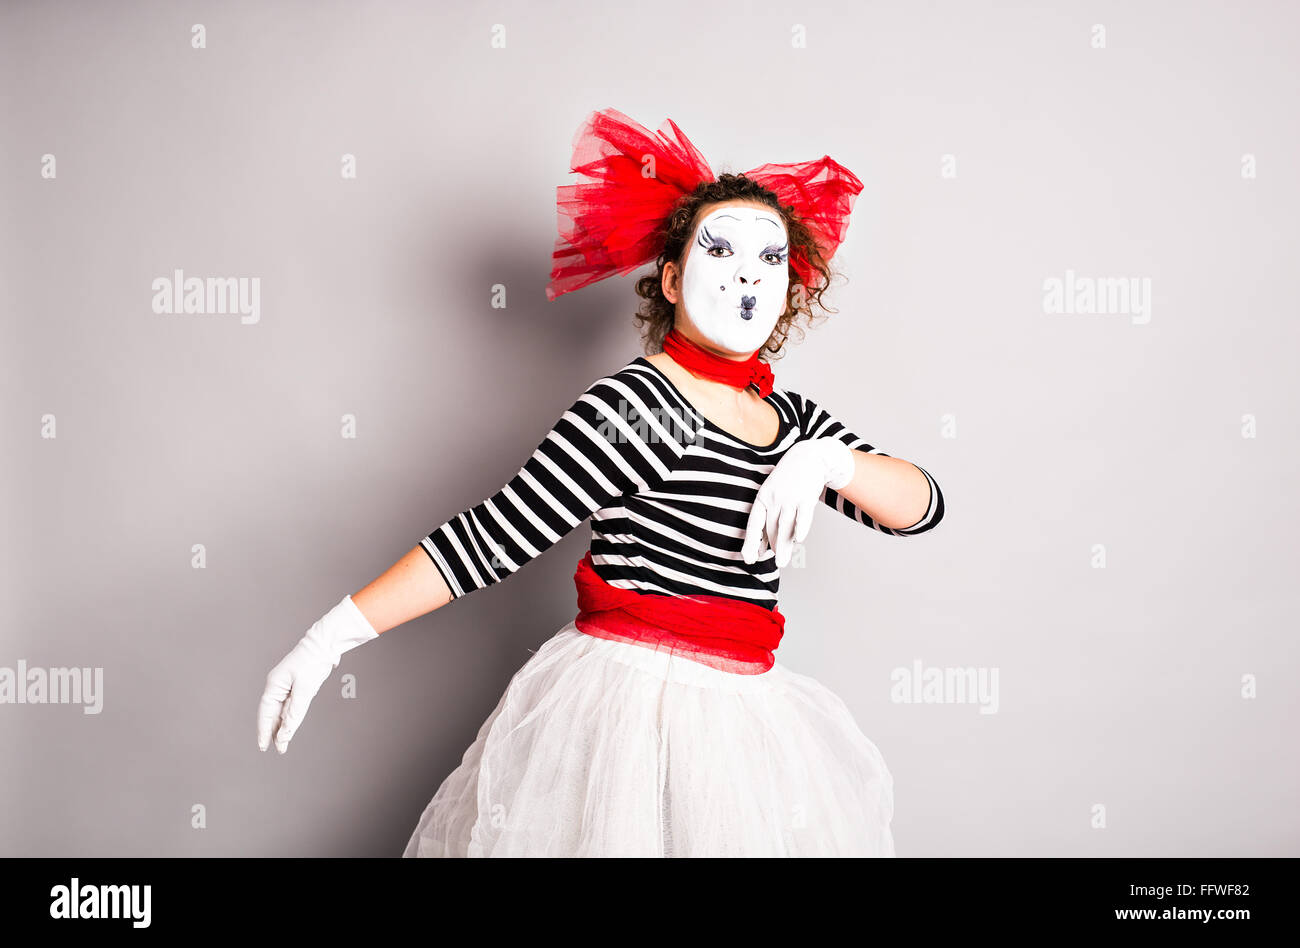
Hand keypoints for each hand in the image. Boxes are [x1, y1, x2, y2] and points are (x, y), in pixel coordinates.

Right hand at [257, 595, 377, 753]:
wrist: (326, 644)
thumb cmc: (313, 662)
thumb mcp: (305, 689)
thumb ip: (294, 712)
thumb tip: (286, 732)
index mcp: (274, 684)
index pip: (266, 712)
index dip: (264, 730)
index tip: (263, 746)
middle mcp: (278, 686)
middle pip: (273, 713)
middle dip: (274, 732)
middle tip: (278, 749)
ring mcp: (288, 686)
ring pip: (282, 711)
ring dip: (282, 727)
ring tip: (282, 744)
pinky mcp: (299, 686)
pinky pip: (291, 706)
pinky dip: (290, 717)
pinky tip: (289, 727)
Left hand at [741, 438, 854, 567]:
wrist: (809, 457)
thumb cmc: (788, 481)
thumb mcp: (773, 494)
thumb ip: (769, 519)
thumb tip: (762, 547)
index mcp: (763, 498)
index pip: (754, 524)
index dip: (751, 542)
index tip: (748, 558)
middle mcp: (774, 498)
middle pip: (771, 528)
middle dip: (772, 548)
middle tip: (775, 563)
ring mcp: (790, 497)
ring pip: (786, 526)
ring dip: (783, 545)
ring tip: (782, 562)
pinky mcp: (807, 496)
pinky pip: (803, 515)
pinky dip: (801, 527)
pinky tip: (799, 539)